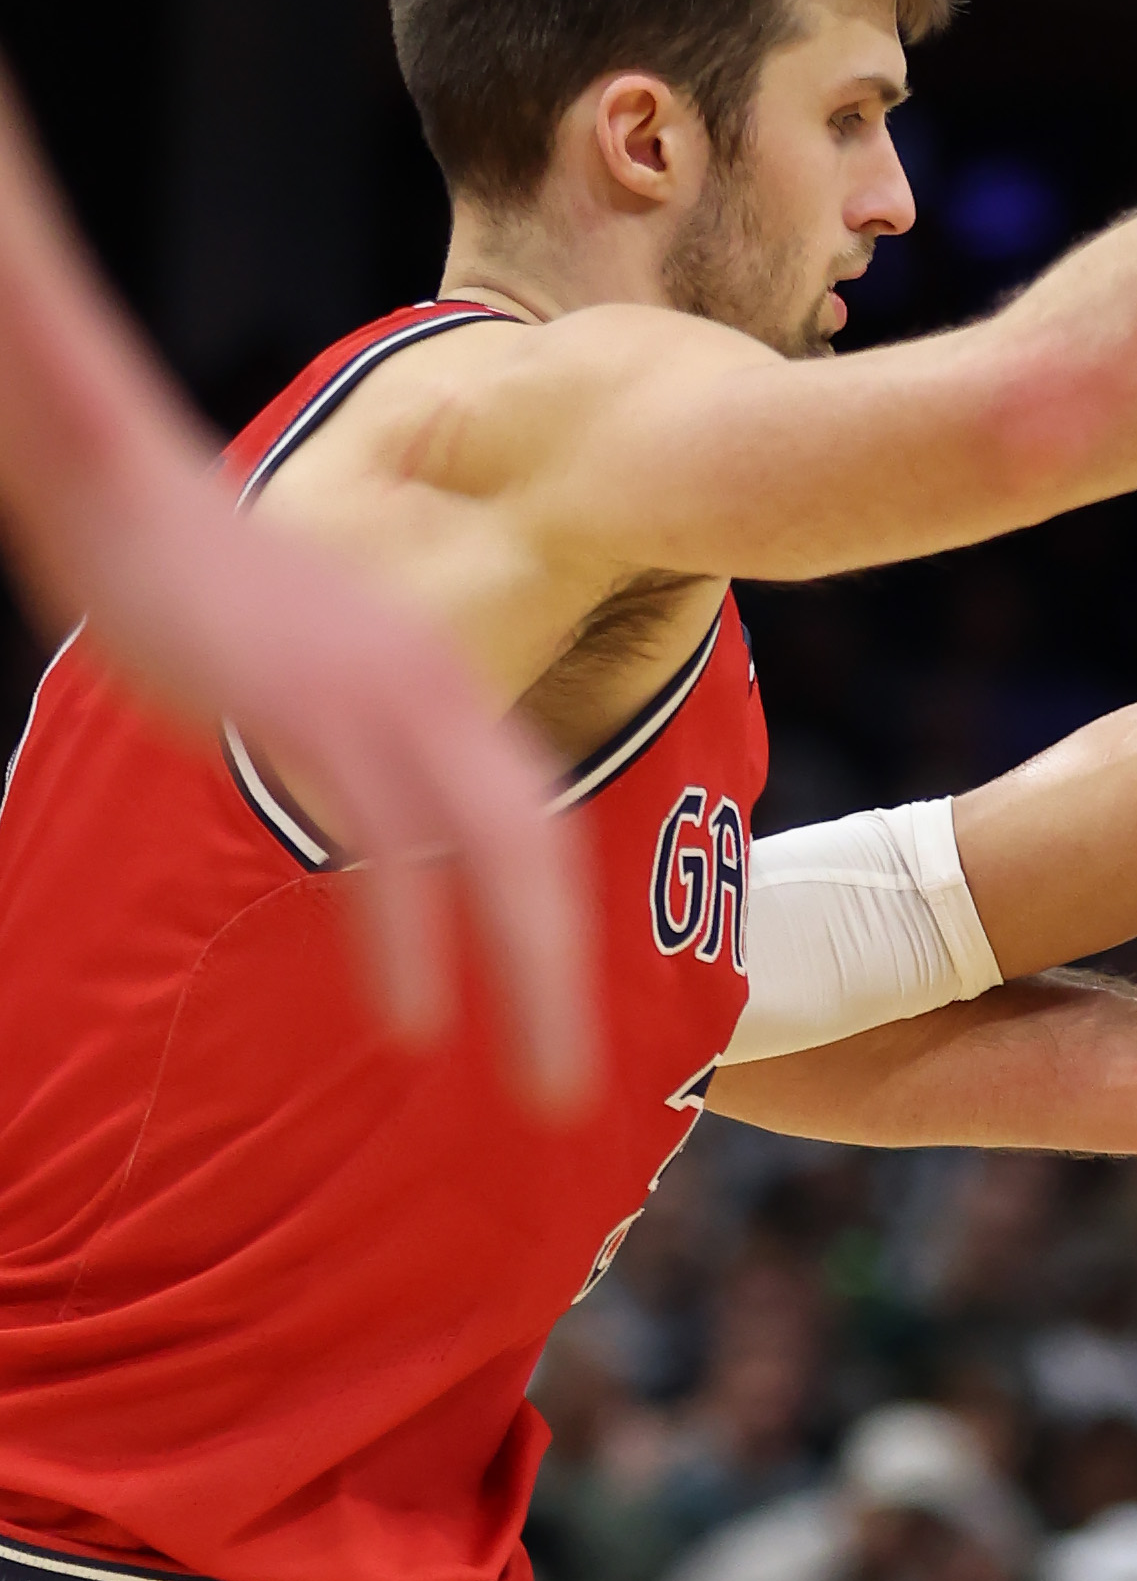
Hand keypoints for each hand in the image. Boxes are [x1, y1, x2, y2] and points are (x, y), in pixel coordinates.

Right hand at [76, 490, 590, 1111]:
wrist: (121, 493)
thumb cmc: (200, 587)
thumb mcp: (312, 667)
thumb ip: (357, 736)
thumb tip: (371, 814)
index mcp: (444, 687)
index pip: (532, 823)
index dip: (558, 919)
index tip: (566, 1009)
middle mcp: (440, 693)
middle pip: (540, 854)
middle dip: (566, 977)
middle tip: (570, 1088)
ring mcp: (381, 700)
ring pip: (493, 857)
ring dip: (525, 977)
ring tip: (540, 1075)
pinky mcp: (308, 709)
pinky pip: (383, 842)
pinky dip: (408, 934)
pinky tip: (413, 1015)